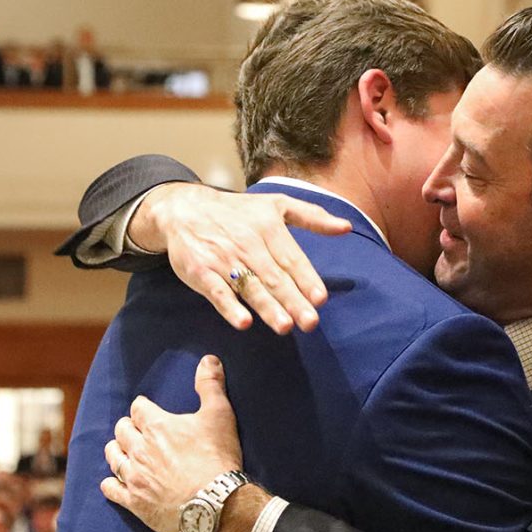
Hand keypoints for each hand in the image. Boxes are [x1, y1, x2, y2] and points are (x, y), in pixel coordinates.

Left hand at [100, 355, 244, 531]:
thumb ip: (211, 385)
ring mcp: (135, 476)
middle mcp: (140, 449)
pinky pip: (112, 489)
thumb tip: (208, 359)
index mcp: (157, 426)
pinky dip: (110, 484)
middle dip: (128, 428)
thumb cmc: (218, 458)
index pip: (138, 408)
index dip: (143, 408)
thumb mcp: (220, 415)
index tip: (147, 410)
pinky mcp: (135, 501)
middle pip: (121, 431)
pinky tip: (113, 482)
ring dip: (117, 451)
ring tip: (123, 451)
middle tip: (137, 431)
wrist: (216, 503)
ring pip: (113, 457)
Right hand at [129, 183, 351, 334]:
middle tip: (310, 322)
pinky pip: (217, 292)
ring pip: (249, 287)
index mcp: (269, 228)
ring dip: (267, 307)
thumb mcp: (276, 204)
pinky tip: (243, 322)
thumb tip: (347, 227)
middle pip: (274, 277)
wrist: (185, 209)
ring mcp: (223, 259)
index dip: (306, 279)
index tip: (320, 299)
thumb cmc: (238, 212)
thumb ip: (312, 217)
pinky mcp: (201, 272)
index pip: (291, 258)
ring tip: (285, 326)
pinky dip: (229, 307)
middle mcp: (248, 244)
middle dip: (293, 300)